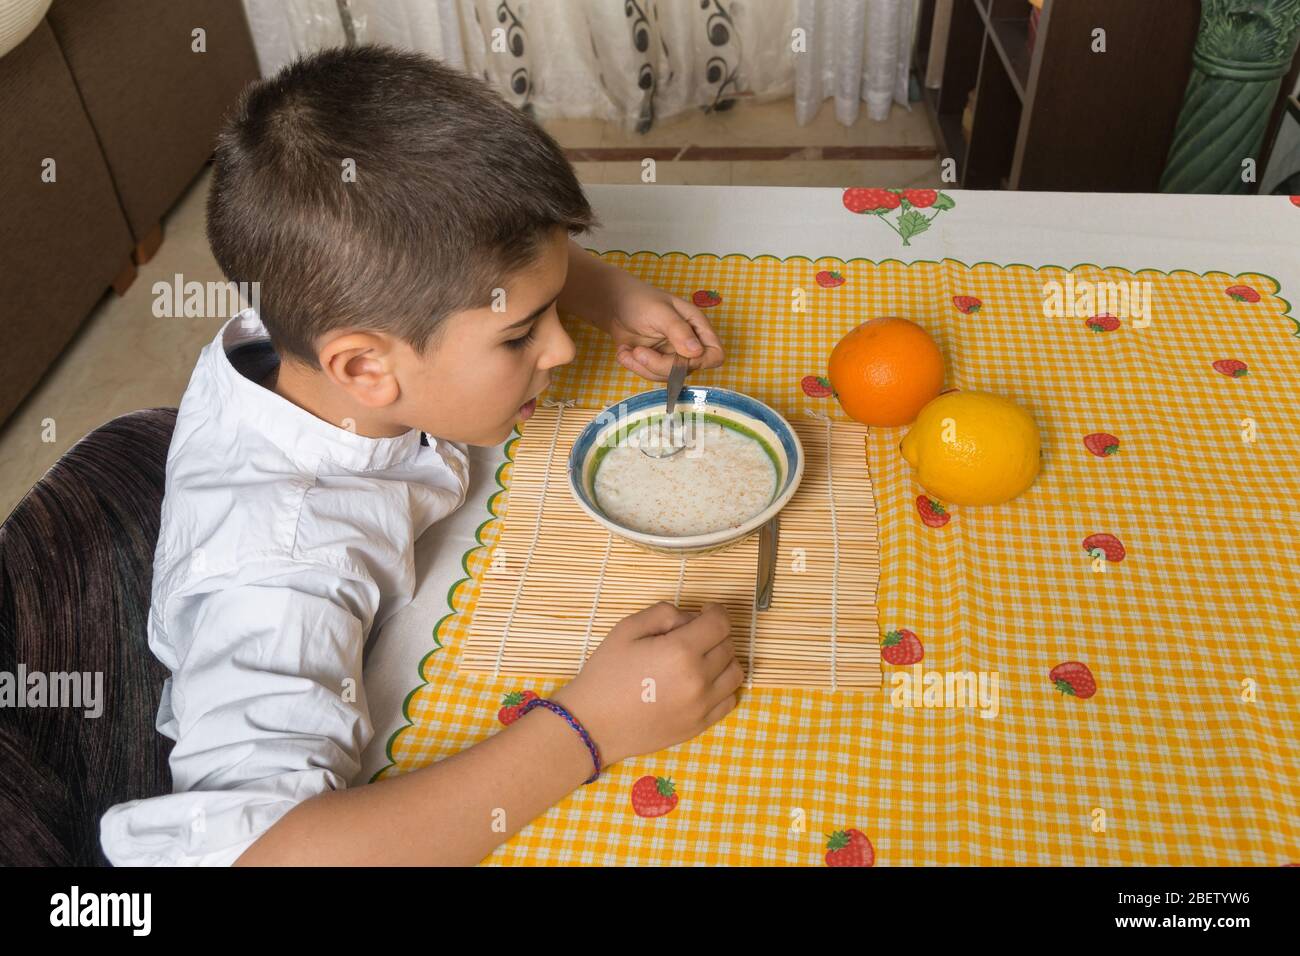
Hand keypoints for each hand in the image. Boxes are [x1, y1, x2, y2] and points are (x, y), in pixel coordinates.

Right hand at [551, 601, 741, 766]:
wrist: (593, 723)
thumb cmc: (606, 673)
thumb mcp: (627, 628)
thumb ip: (664, 613)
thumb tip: (691, 619)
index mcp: (681, 651)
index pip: (720, 623)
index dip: (715, 611)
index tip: (707, 611)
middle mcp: (698, 679)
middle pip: (728, 645)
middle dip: (715, 634)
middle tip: (692, 636)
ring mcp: (702, 706)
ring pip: (735, 673)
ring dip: (723, 660)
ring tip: (701, 659)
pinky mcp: (700, 725)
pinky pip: (729, 699)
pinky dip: (722, 686)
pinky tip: (701, 683)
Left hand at [604, 275, 725, 380]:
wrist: (615, 304)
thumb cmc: (640, 300)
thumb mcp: (659, 311)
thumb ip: (678, 330)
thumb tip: (697, 352)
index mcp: (697, 327)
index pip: (714, 355)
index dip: (701, 362)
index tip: (677, 356)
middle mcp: (687, 344)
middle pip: (686, 370)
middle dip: (660, 365)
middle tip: (639, 352)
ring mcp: (671, 355)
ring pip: (667, 377)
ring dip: (644, 367)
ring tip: (630, 350)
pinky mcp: (655, 363)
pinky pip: (650, 376)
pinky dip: (635, 367)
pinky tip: (625, 352)